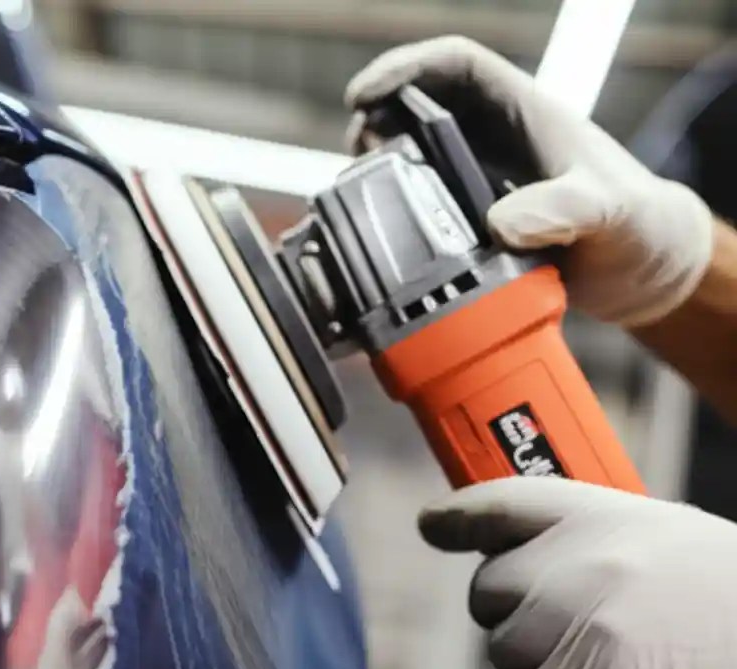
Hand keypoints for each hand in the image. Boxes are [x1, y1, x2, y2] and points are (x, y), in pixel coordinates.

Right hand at [344, 36, 713, 326]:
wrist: (645, 269)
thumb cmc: (639, 226)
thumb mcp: (607, 213)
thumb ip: (562, 211)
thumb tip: (501, 224)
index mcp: (525, 113)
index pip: (457, 64)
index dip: (405, 68)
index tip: (364, 96)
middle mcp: (497, 137)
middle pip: (420, 103)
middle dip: (378, 118)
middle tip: (359, 154)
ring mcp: (481, 175)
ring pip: (413, 149)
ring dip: (380, 161)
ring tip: (360, 189)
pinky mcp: (472, 215)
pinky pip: (420, 197)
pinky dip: (393, 205)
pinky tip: (382, 229)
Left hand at [421, 477, 736, 668]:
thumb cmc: (727, 601)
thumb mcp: (663, 542)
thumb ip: (591, 541)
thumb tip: (520, 560)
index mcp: (597, 517)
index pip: (498, 504)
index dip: (458, 517)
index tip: (434, 525)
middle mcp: (571, 565)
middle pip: (488, 596)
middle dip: (521, 613)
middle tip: (595, 627)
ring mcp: (569, 630)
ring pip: (510, 658)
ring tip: (628, 663)